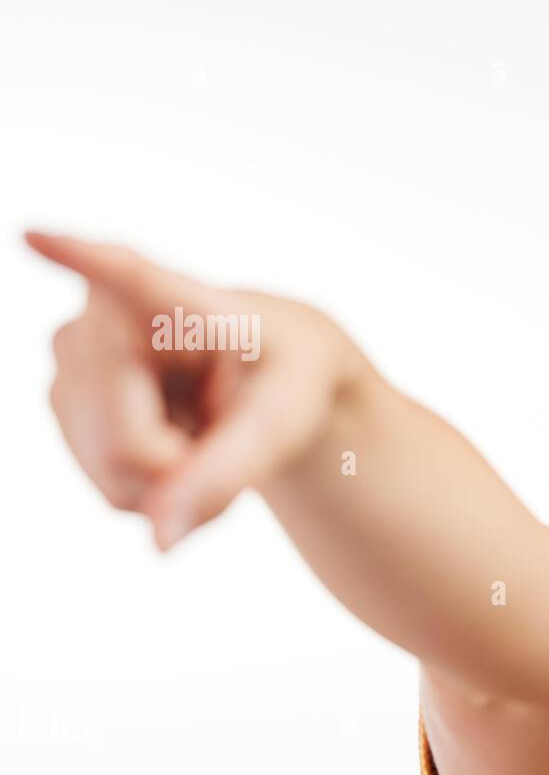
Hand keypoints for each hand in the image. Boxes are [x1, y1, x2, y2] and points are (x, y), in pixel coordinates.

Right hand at [29, 232, 362, 549]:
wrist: (273, 377)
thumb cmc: (287, 383)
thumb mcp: (280, 427)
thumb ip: (224, 476)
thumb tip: (159, 541)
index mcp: (175, 299)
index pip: (124, 279)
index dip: (77, 258)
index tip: (34, 233)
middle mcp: (102, 317)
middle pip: (125, 447)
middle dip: (185, 473)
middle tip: (231, 442)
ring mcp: (70, 360)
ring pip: (112, 475)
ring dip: (173, 483)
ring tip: (207, 434)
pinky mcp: (63, 398)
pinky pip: (108, 486)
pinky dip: (154, 488)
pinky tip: (177, 444)